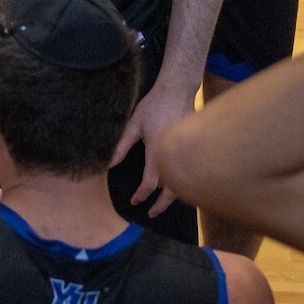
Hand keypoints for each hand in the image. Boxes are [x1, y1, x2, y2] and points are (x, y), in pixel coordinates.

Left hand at [112, 83, 194, 216]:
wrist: (178, 89)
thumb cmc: (154, 105)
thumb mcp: (133, 125)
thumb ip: (122, 146)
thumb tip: (110, 164)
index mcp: (157, 153)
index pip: (150, 183)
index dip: (141, 195)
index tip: (134, 201)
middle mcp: (173, 156)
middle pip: (171, 191)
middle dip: (161, 205)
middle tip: (152, 213)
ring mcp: (185, 152)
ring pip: (183, 183)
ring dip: (173, 197)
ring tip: (164, 204)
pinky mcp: (193, 147)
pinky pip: (188, 171)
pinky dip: (183, 183)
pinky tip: (177, 185)